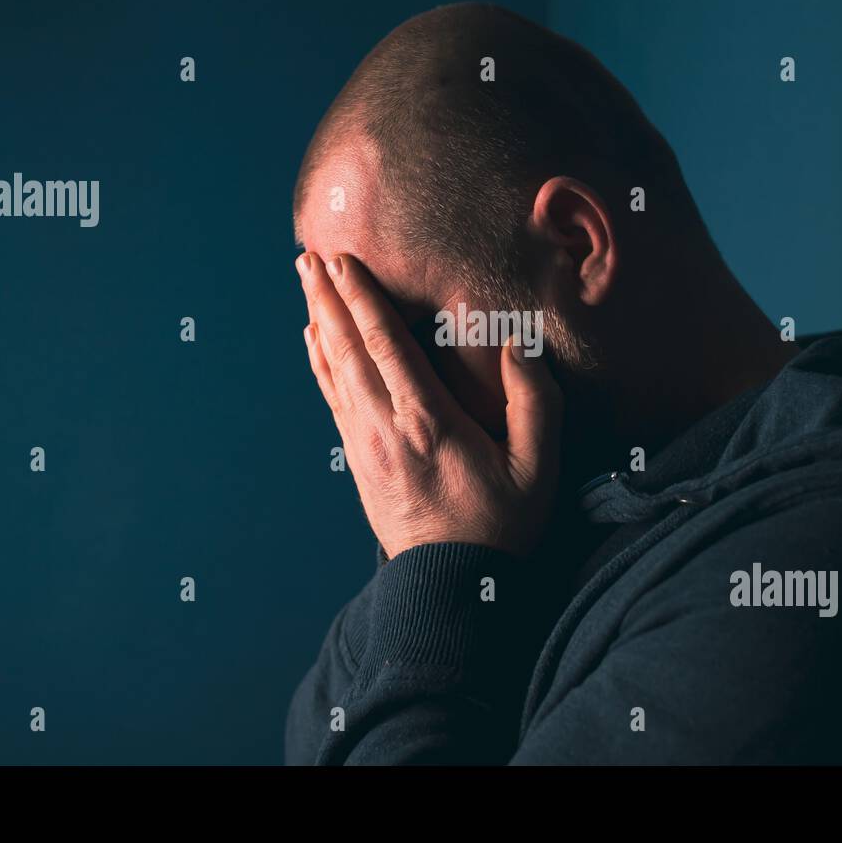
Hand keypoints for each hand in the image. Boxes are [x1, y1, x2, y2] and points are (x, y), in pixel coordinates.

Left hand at [296, 251, 562, 559]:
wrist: (451, 586)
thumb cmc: (501, 524)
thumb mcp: (537, 467)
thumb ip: (535, 403)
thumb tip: (517, 345)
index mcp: (427, 421)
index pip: (385, 345)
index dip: (362, 299)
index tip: (343, 261)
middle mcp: (386, 426)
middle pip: (347, 349)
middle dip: (327, 298)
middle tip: (308, 256)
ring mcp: (366, 444)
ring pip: (333, 370)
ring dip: (318, 321)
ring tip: (305, 284)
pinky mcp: (359, 460)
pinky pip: (333, 397)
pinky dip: (320, 362)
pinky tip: (315, 340)